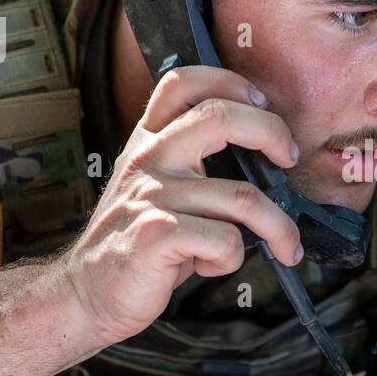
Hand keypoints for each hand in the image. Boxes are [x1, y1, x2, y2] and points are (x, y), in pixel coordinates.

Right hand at [61, 65, 303, 349]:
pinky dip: (233, 259)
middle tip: (289, 158)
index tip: (261, 103)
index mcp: (149, 143)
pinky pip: (226, 240)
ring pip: (242, 196)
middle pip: (220, 117)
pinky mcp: (158, 235)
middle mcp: (149, 160)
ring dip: (278, 227)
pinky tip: (214, 266)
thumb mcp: (157, 190)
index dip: (229, 82)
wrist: (87, 294)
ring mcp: (152, 196)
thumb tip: (263, 156)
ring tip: (286, 247)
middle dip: (271, 132)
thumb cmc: (136, 244)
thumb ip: (192, 165)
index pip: (182, 83)